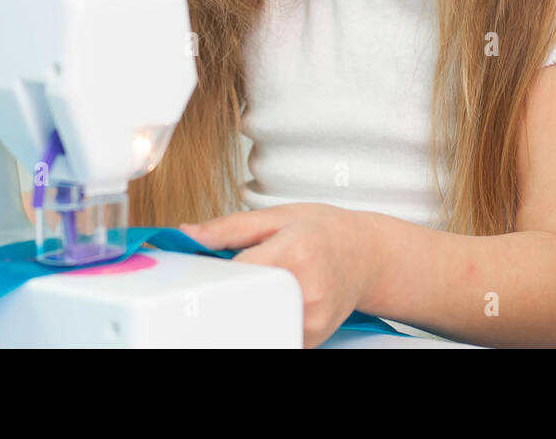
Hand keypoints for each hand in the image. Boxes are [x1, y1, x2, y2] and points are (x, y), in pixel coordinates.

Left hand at [179, 203, 377, 348]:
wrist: (368, 255)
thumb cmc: (325, 231)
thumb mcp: (278, 215)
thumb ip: (230, 228)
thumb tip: (187, 235)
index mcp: (294, 252)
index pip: (236, 273)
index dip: (213, 275)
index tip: (205, 274)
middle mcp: (306, 289)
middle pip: (242, 305)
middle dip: (227, 296)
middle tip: (229, 284)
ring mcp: (312, 319)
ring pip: (255, 326)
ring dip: (245, 313)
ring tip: (258, 291)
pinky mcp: (313, 338)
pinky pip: (274, 336)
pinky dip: (264, 324)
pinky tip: (273, 305)